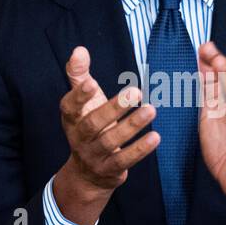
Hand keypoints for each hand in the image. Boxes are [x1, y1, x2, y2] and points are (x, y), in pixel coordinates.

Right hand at [53, 46, 159, 224]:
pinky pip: (124, 160)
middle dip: (114, 108)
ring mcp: (93, 156)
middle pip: (93, 124)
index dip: (79, 96)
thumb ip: (79, 75)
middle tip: (136, 91)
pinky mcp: (109, 171)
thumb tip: (79, 50)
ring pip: (111, 142)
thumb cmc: (89, 128)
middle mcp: (79, 138)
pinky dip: (140, 149)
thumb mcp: (82, 103)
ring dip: (132, 126)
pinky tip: (155, 137)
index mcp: (71, 119)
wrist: (88, 174)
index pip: (70, 107)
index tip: (92, 82)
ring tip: (151, 110)